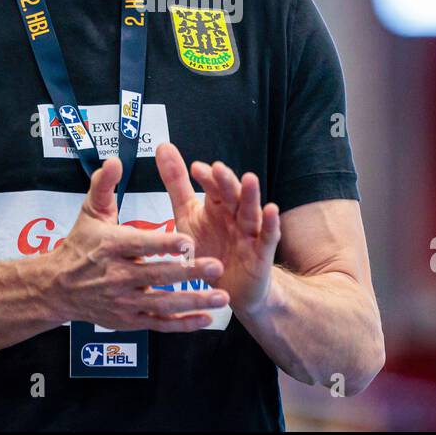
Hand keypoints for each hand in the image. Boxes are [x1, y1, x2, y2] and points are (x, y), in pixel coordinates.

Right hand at [49, 157, 229, 331]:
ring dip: (194, 300)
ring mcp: (124, 301)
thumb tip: (114, 161)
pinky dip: (183, 324)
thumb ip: (103, 185)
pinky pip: (159, 324)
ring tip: (221, 295)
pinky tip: (206, 318)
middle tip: (217, 266)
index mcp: (111, 247)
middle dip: (189, 272)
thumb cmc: (79, 245)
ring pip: (163, 303)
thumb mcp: (89, 212)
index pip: (141, 245)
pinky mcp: (129, 320)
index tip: (187, 240)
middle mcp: (117, 277)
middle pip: (157, 276)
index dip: (164, 244)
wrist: (57, 288)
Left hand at [155, 143, 280, 316]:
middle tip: (218, 168)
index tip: (195, 169)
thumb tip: (164, 147)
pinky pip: (268, 237)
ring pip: (251, 211)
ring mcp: (251, 232)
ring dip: (250, 196)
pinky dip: (271, 224)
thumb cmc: (210, 248)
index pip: (212, 188)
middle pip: (232, 195)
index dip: (206, 178)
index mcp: (217, 206)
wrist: (230, 287)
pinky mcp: (262, 253)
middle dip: (225, 182)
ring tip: (249, 179)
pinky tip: (272, 210)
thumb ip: (176, 184)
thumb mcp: (188, 216)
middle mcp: (235, 215)